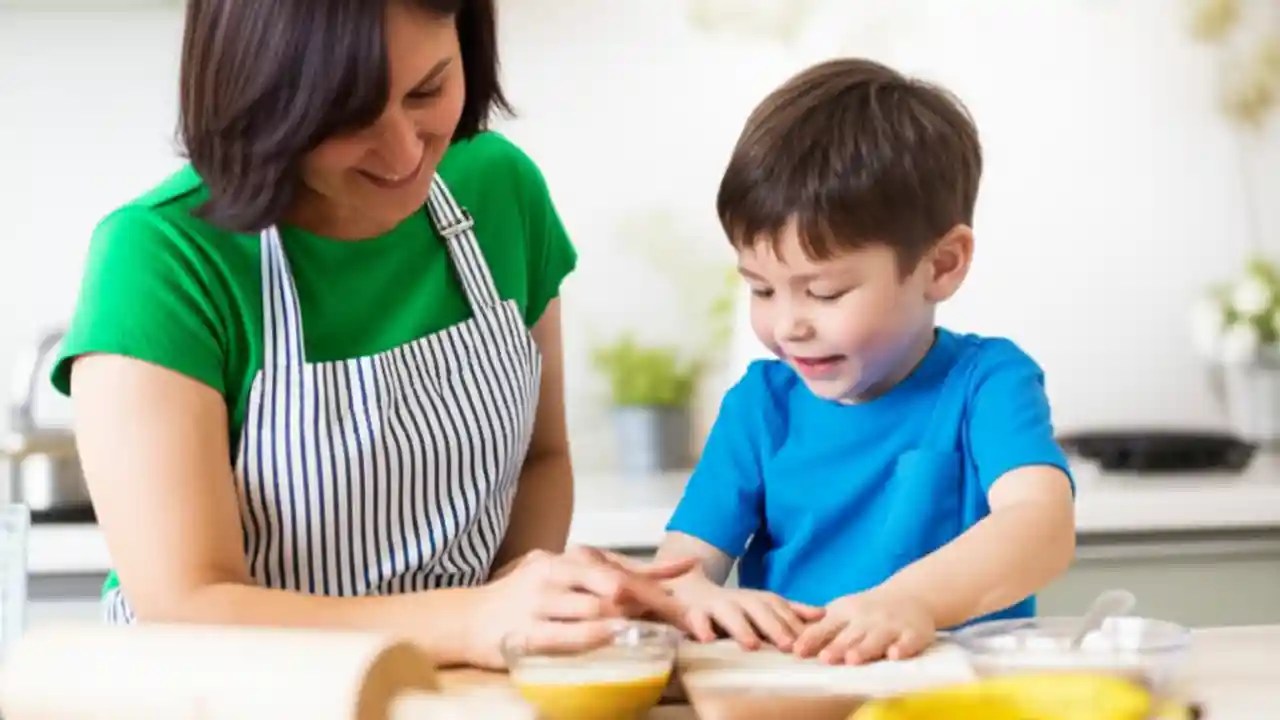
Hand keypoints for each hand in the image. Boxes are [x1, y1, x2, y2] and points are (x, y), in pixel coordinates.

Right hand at [466, 548, 694, 668]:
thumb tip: (663, 576)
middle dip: (654, 601)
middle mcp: (554, 574)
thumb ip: (606, 579)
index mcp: (566, 560)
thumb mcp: (563, 579)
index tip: (691, 576)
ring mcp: (539, 603)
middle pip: (615, 584)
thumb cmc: (523, 600)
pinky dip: (595, 634)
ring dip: (631, 618)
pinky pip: (566, 633)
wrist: (464, 618)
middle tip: (685, 618)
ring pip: (595, 606)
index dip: (658, 574)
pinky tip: (616, 635)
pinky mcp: (524, 632)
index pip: (620, 566)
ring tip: (661, 628)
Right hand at [672, 573, 823, 651]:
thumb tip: (823, 613)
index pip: (780, 609)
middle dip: (774, 626)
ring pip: (730, 614)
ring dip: (741, 628)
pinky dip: (701, 628)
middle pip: (759, 610)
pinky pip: (697, 619)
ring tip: (751, 645)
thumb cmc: (733, 607)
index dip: (794, 624)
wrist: (690, 591)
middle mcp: (741, 600)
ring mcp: (717, 605)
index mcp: (759, 600)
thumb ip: (791, 611)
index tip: (810, 643)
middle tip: (788, 646)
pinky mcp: (693, 612)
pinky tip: (707, 640)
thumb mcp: (763, 606)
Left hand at [793, 590, 935, 664]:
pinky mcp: (913, 633)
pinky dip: (902, 648)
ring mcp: (890, 625)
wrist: (911, 596)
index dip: (812, 639)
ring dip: (864, 649)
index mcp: (845, 612)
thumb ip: (819, 627)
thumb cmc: (868, 609)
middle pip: (850, 635)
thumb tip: (787, 644)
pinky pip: (907, 641)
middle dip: (838, 647)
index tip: (797, 651)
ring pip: (876, 638)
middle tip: (826, 659)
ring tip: (853, 659)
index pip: (825, 627)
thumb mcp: (842, 611)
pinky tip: (895, 655)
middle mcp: (867, 618)